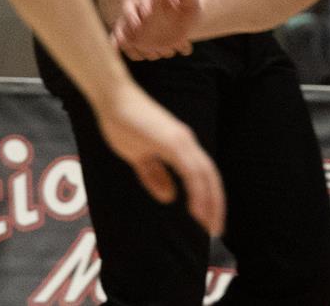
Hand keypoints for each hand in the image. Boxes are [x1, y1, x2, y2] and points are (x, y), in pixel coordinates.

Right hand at [94, 85, 225, 236]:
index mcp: (181, 147)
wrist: (113, 100)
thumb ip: (154, 175)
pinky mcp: (173, 141)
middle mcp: (187, 143)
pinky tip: (196, 209)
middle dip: (216, 204)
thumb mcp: (139, 157)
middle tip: (216, 230)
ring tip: (209, 225)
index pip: (203, 175)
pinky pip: (191, 170)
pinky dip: (197, 190)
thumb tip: (170, 196)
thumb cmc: (123, 123)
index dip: (209, 197)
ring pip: (205, 175)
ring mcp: (182, 141)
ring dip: (209, 201)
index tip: (209, 219)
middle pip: (211, 177)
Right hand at [111, 0, 198, 60]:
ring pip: (122, 24)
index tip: (148, 14)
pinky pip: (121, 39)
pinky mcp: (131, 35)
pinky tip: (122, 51)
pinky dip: (118, 44)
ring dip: (125, 34)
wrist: (185, 27)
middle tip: (137, 27)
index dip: (145, 3)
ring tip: (128, 42)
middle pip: (128, 6)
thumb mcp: (190, 2)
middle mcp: (140, 5)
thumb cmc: (188, 12)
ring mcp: (134, 20)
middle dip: (130, 16)